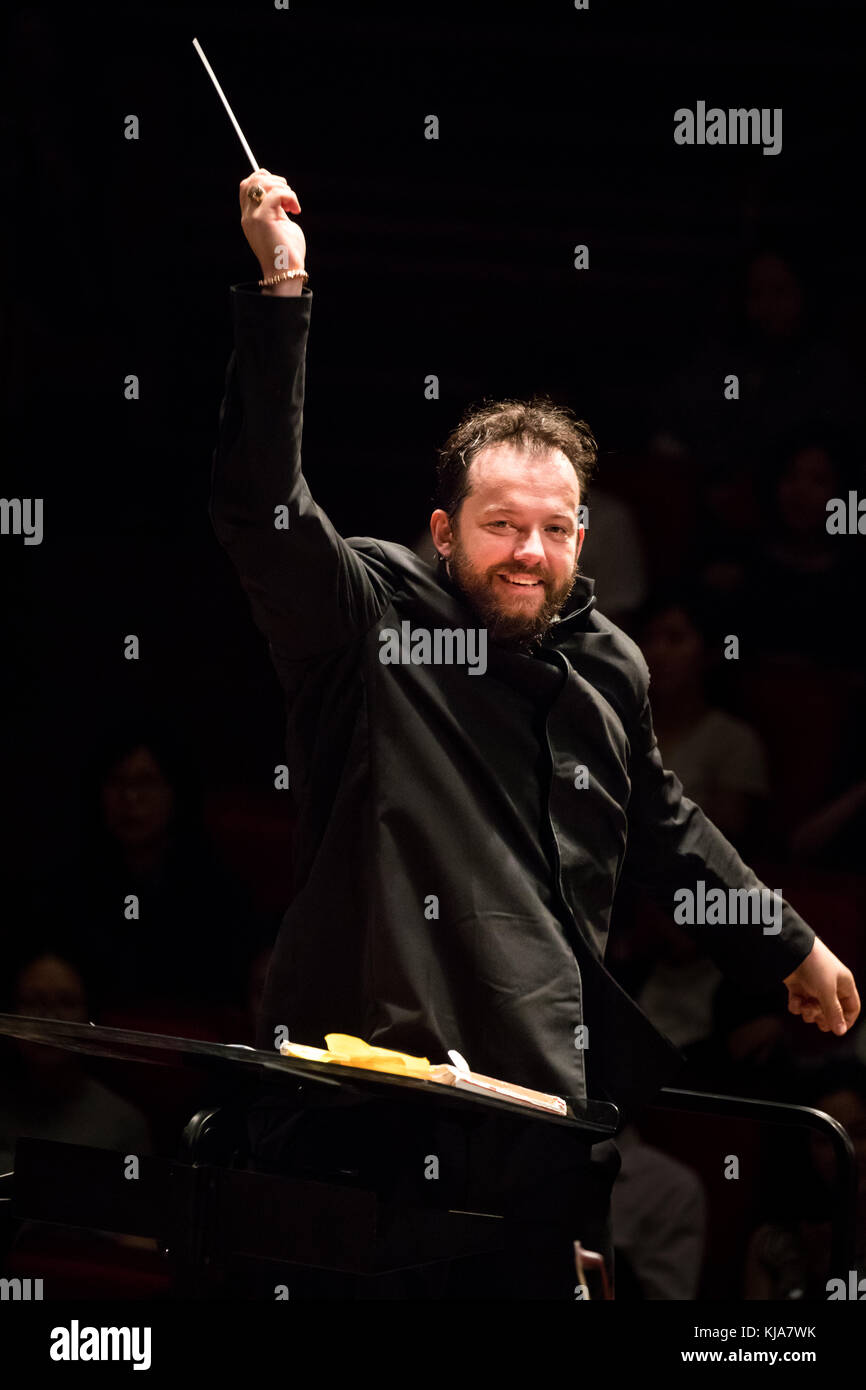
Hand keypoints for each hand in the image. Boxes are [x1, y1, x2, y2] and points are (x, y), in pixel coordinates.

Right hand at [239, 169, 305, 285]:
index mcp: (249, 216)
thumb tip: (281, 190)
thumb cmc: (288, 252)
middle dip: (274, 180)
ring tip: (293, 206)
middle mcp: (247, 215)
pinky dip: (290, 196)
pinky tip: (296, 210)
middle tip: (288, 196)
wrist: (286, 273)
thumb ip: (277, 207)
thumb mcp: (280, 223)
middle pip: (252, 180)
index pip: (246, 185)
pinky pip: (276, 194)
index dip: (264, 178)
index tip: (282, 190)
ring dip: (284, 188)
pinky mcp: (263, 219)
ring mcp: (253, 217)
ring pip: (264, 183)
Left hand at [783, 935, 859, 1035]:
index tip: (837, 1028)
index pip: (851, 1008)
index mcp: (844, 984)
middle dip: (823, 1017)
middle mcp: (830, 986)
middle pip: (831, 1013)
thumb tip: (840, 1031)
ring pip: (814, 1010)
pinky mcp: (798, 987)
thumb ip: (833, 1013)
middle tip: (817, 1015)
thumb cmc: (814, 966)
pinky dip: (796, 1005)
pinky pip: (799, 1005)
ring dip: (808, 1012)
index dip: (846, 1020)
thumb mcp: (827, 991)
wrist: (789, 950)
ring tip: (805, 1005)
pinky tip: (795, 999)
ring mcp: (813, 987)